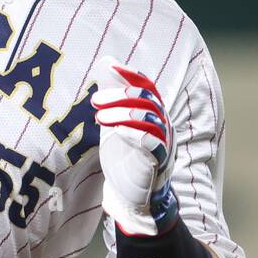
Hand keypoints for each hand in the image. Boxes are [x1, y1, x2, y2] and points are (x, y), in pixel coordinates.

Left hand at [89, 56, 177, 237]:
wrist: (134, 197)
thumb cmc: (125, 156)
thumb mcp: (115, 122)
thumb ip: (112, 95)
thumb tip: (105, 60)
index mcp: (153, 113)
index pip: (147, 86)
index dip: (130, 74)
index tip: (108, 67)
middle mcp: (162, 124)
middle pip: (147, 99)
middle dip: (120, 95)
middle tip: (94, 101)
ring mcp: (163, 142)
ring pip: (151, 118)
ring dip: (124, 112)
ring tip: (99, 117)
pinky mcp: (158, 162)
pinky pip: (152, 142)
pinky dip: (135, 132)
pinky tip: (116, 130)